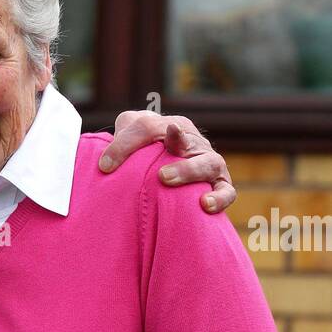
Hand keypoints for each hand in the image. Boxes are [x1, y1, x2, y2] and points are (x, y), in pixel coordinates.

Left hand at [100, 112, 235, 212]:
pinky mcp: (220, 185)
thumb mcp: (130, 136)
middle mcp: (193, 142)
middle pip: (186, 140)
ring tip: (166, 180)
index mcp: (170, 127)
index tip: (104, 166)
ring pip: (208, 163)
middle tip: (157, 171)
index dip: (125, 145)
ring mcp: (208, 163)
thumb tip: (106, 164)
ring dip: (189, 171)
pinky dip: (219, 197)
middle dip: (173, 148)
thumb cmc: (145, 153)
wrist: (167, 169)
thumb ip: (121, 138)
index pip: (148, 127)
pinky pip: (227, 191)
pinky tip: (205, 205)